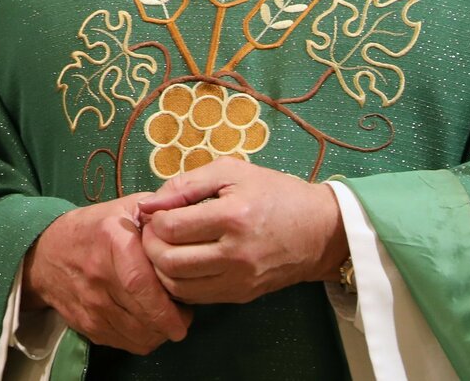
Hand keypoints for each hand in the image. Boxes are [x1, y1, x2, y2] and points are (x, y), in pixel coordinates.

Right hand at [22, 196, 192, 354]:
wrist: (45, 252)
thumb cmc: (94, 229)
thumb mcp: (123, 208)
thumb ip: (158, 213)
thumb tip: (187, 222)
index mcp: (112, 242)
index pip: (141, 285)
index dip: (167, 307)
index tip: (187, 313)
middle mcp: (98, 277)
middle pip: (145, 317)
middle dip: (172, 323)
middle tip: (181, 314)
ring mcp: (90, 305)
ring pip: (138, 337)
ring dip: (159, 333)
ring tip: (162, 317)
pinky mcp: (86, 326)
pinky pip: (126, 344)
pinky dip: (142, 339)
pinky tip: (143, 322)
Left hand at [135, 158, 346, 304]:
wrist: (321, 231)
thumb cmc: (275, 193)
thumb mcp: (232, 172)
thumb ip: (185, 184)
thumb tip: (147, 203)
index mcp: (233, 217)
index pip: (171, 227)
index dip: (153, 218)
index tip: (155, 210)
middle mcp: (236, 255)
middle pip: (169, 261)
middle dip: (150, 245)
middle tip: (152, 231)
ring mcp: (240, 280)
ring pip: (178, 286)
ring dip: (160, 267)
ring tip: (164, 247)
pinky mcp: (242, 295)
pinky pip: (196, 297)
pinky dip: (179, 282)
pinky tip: (181, 262)